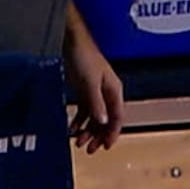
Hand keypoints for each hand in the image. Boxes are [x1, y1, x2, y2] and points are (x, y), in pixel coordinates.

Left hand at [67, 39, 122, 153]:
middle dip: (98, 136)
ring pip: (95, 117)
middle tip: (88, 149)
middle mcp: (107, 93)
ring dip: (88, 131)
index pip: (117, 117)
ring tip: (78, 142)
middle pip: (106, 120)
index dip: (112, 133)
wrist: (73, 40)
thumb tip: (102, 122)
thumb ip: (96, 103)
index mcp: (114, 90)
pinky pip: (85, 110)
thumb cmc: (84, 56)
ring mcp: (96, 92)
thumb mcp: (90, 82)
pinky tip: (72, 128)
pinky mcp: (85, 90)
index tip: (105, 147)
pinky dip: (79, 121)